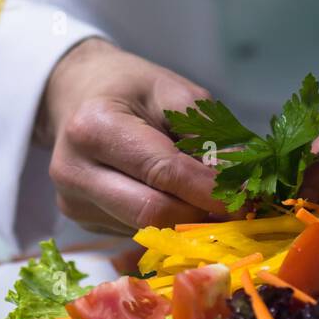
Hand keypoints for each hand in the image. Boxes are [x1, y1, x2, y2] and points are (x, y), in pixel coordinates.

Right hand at [33, 38, 221, 234]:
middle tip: (237, 209)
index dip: (209, 190)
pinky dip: (163, 222)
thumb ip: (206, 136)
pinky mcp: (80, 220)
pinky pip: (133, 231)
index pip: (163, 172)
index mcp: (95, 128)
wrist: (78, 93)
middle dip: (200, 214)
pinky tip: (171, 197)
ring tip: (205, 197)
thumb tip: (238, 185)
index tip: (246, 199)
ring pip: (145, 228)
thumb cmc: (131, 88)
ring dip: (184, 220)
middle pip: (151, 213)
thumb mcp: (175, 93)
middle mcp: (74, 171)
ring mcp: (72, 201)